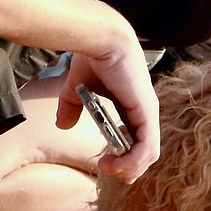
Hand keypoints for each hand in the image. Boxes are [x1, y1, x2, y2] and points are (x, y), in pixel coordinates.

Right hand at [59, 49, 159, 183]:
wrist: (101, 40)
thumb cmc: (93, 58)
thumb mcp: (77, 88)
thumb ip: (71, 106)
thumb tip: (63, 125)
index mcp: (133, 107)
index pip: (138, 141)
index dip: (126, 158)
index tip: (107, 164)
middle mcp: (144, 113)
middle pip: (146, 153)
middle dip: (128, 169)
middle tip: (106, 170)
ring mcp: (148, 113)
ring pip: (148, 155)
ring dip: (128, 168)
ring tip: (105, 167)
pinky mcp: (146, 113)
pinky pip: (146, 148)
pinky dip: (130, 162)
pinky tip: (111, 163)